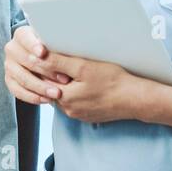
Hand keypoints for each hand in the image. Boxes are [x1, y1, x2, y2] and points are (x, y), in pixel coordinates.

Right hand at [4, 24, 71, 103]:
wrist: (45, 60)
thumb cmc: (54, 49)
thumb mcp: (55, 44)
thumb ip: (57, 46)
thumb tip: (67, 51)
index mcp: (22, 35)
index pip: (25, 39)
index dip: (34, 46)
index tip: (43, 53)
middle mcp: (12, 49)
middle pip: (27, 61)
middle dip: (46, 71)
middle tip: (64, 80)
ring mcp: (9, 66)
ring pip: (23, 78)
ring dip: (41, 87)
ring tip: (57, 93)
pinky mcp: (9, 81)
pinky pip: (19, 91)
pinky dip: (33, 97)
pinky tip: (47, 100)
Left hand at [7, 27, 139, 122]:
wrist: (134, 99)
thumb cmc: (112, 81)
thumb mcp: (83, 67)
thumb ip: (58, 62)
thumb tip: (37, 58)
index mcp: (64, 98)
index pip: (44, 81)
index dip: (44, 66)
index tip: (48, 55)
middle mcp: (69, 110)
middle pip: (53, 90)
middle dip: (54, 76)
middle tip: (63, 61)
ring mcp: (79, 115)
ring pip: (65, 96)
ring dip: (66, 84)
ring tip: (76, 71)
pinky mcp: (88, 115)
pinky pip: (76, 102)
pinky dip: (77, 92)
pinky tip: (85, 84)